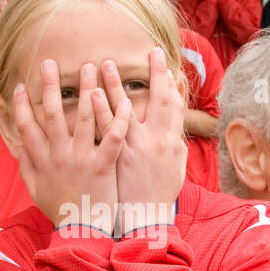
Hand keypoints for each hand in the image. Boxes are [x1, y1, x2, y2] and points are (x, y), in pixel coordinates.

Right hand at [12, 59, 128, 234]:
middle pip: (52, 114)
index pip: (27, 127)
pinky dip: (118, 118)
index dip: (21, 106)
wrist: (82, 232)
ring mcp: (81, 159)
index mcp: (42, 160)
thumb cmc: (60, 210)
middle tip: (49, 63)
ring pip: (83, 118)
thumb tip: (18, 147)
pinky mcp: (103, 166)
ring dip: (86, 90)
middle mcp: (59, 155)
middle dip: (49, 86)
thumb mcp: (35, 190)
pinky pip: (112, 137)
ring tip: (90, 67)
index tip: (19, 86)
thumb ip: (27, 166)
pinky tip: (124, 100)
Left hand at [103, 49, 186, 233]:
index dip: (172, 84)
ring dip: (117, 85)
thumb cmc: (160, 195)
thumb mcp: (176, 168)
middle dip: (157, 75)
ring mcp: (136, 148)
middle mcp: (157, 141)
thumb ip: (174, 145)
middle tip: (153, 52)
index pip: (175, 106)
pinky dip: (102, 111)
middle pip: (159, 100)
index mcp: (173, 142)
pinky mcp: (117, 158)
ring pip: (127, 110)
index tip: (167, 65)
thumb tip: (175, 128)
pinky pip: (108, 130)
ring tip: (106, 64)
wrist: (146, 218)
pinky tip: (93, 94)